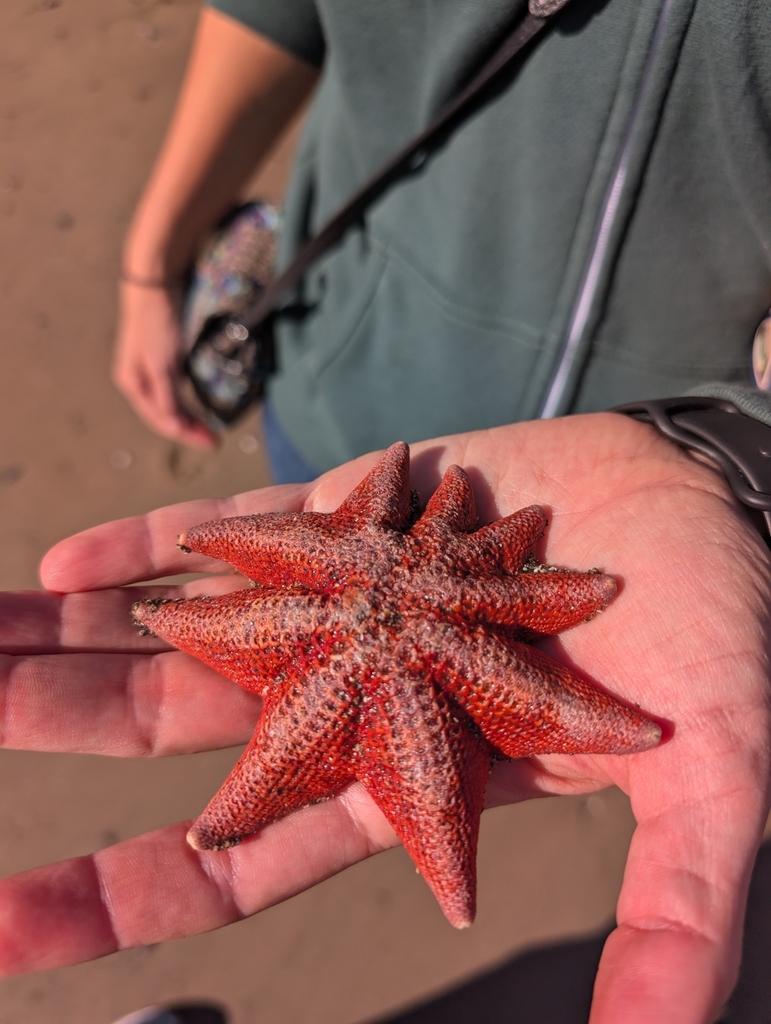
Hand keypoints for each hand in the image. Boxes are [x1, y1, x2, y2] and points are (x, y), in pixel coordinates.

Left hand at [2, 413, 768, 1022]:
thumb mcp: (718, 780)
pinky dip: (157, 543)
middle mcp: (359, 684)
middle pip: (176, 728)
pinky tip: (70, 561)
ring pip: (185, 621)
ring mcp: (350, 593)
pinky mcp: (361, 511)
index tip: (2, 924)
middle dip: (55, 721)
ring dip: (77, 631)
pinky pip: (239, 530)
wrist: (713, 497)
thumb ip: (678, 912)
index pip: (241, 852)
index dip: (122, 891)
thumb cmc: (725, 636)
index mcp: (411, 767)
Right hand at [112, 280, 217, 448]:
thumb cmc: (155, 323)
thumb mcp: (161, 364)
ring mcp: (150, 369)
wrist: (155, 284)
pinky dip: (189, 400)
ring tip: (210, 427)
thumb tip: (173, 424)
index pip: (162, 421)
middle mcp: (139, 380)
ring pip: (171, 404)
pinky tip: (200, 404)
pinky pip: (176, 388)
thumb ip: (166, 395)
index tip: (213, 442)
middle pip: (166, 415)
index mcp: (133, 384)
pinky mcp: (163, 358)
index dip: (188, 435)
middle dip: (190, 429)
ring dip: (190, 417)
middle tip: (216, 439)